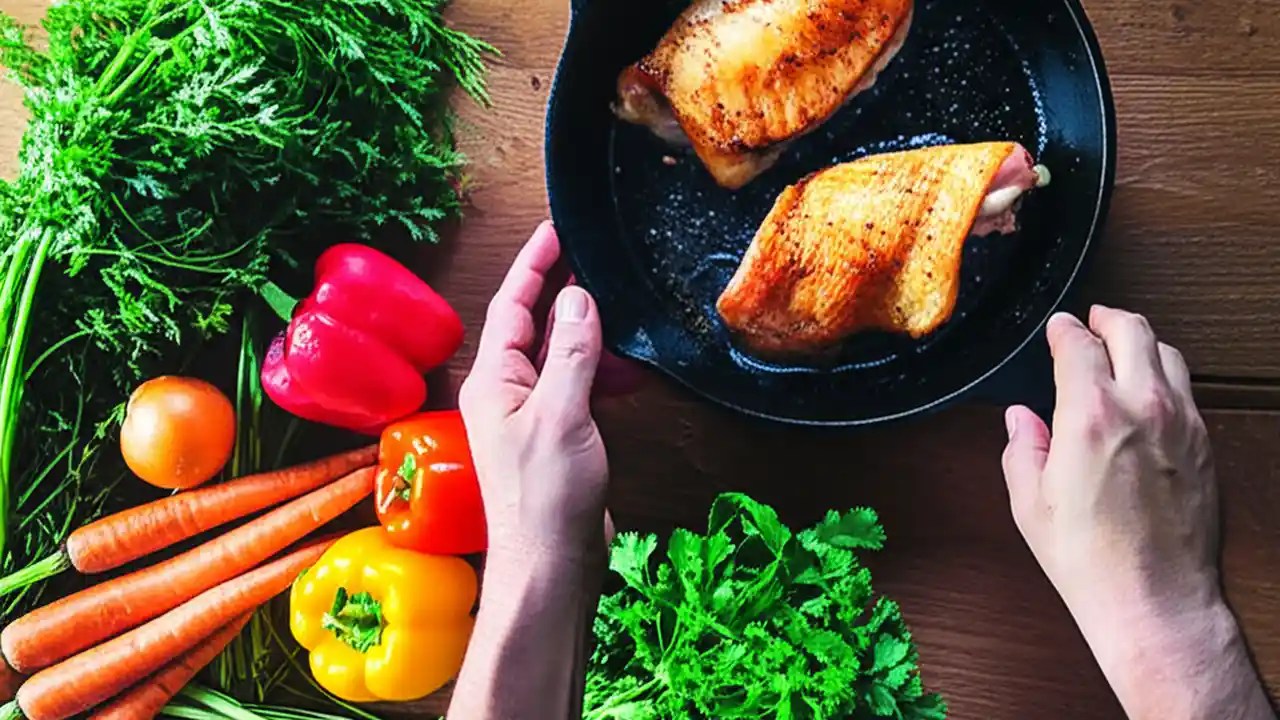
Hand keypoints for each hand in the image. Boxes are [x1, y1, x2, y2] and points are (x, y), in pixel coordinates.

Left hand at [459, 221, 609, 560]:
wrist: (552, 564)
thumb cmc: (545, 497)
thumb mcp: (561, 416)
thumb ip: (571, 354)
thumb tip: (578, 299)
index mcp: (494, 379)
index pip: (512, 305)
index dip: (534, 264)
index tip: (557, 230)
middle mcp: (507, 391)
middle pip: (537, 326)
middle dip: (567, 295)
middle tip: (599, 262)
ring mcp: (532, 414)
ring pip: (562, 356)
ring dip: (592, 337)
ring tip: (624, 319)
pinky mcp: (558, 436)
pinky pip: (579, 387)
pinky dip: (603, 373)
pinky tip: (629, 371)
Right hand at [1002, 307, 1271, 718]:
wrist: (1155, 599)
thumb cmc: (1091, 559)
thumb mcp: (1030, 503)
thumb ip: (1023, 448)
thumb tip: (1022, 420)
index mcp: (1090, 416)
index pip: (1079, 344)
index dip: (1064, 329)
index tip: (1058, 328)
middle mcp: (1142, 408)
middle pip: (1134, 330)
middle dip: (1109, 318)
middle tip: (1094, 320)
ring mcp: (1182, 424)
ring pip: (1169, 354)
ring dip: (1142, 343)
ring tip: (1124, 350)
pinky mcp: (1205, 445)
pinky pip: (1187, 391)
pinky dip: (1164, 378)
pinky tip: (1148, 394)